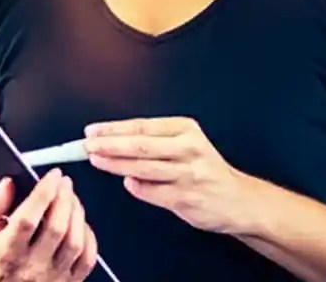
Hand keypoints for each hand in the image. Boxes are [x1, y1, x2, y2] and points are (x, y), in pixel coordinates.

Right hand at [0, 168, 97, 281]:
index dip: (43, 193)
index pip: (27, 220)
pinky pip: (87, 258)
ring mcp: (52, 276)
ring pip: (74, 242)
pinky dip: (88, 236)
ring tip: (72, 198)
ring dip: (77, 214)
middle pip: (55, 228)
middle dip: (64, 198)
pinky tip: (80, 222)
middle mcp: (30, 266)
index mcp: (7, 251)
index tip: (52, 175)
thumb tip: (8, 183)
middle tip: (65, 182)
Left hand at [83, 116, 255, 234]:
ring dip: (116, 164)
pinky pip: (153, 192)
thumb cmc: (206, 170)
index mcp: (185, 130)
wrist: (239, 199)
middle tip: (86, 145)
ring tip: (97, 160)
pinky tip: (127, 183)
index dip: (114, 129)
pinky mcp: (186, 197)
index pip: (142, 126)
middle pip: (141, 145)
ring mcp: (188, 174)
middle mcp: (188, 149)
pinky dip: (137, 187)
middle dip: (110, 145)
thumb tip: (113, 142)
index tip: (92, 131)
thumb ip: (155, 142)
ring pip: (143, 168)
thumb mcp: (187, 144)